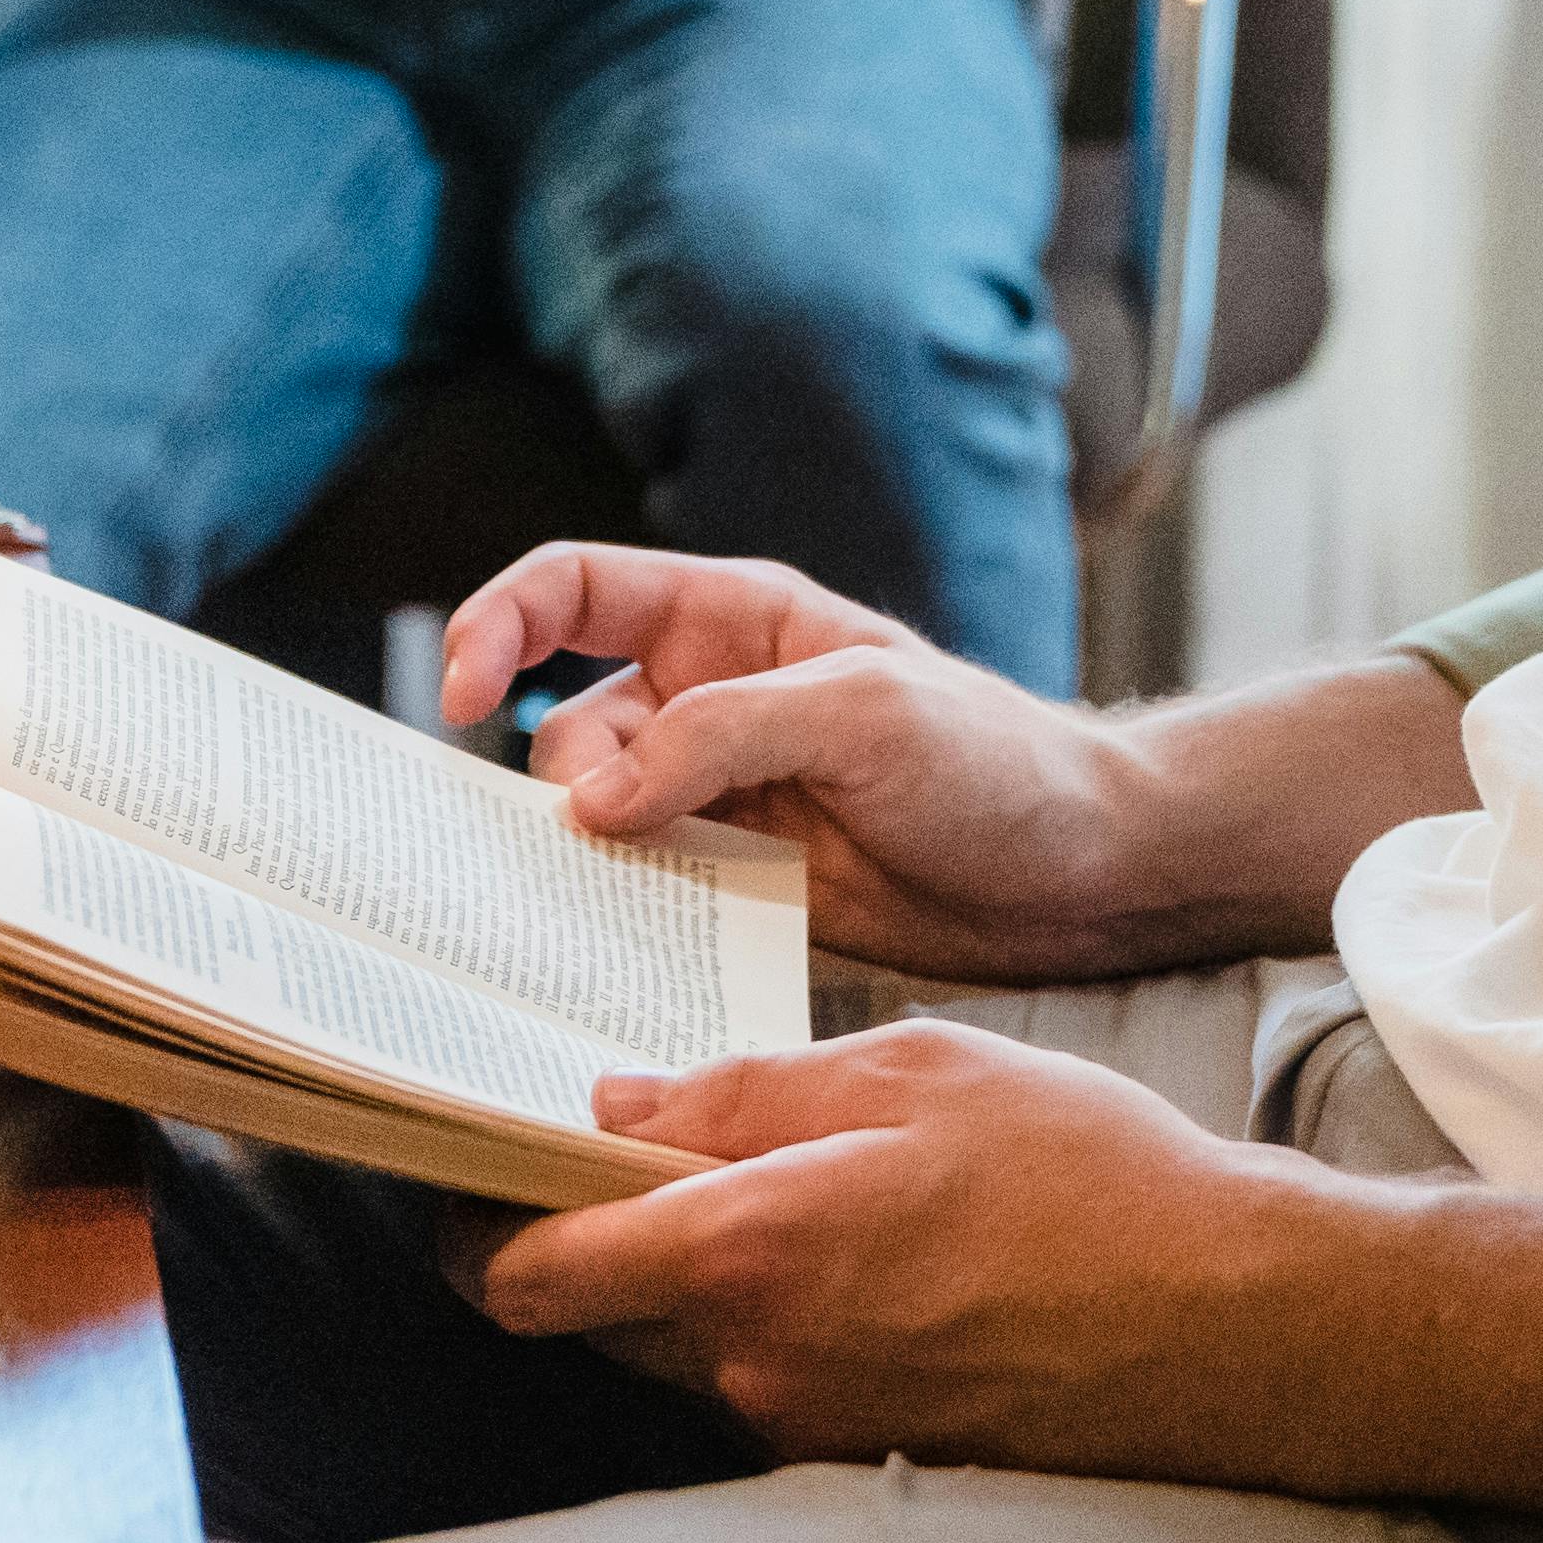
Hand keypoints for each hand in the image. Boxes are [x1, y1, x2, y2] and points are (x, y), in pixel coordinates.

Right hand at [446, 546, 1175, 981]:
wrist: (1083, 875)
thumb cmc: (997, 762)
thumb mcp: (864, 714)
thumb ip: (721, 735)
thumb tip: (591, 798)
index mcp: (733, 619)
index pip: (573, 591)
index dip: (496, 625)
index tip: (459, 696)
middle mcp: (708, 702)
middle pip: (566, 723)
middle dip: (559, 780)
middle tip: (598, 842)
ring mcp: (720, 797)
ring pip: (593, 821)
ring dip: (586, 861)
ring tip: (630, 900)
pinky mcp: (738, 884)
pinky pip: (642, 896)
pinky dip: (621, 921)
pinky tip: (633, 952)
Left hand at [477, 1018, 1331, 1470]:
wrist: (1226, 1320)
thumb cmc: (1087, 1176)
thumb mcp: (916, 1069)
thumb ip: (750, 1088)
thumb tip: (621, 1105)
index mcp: (751, 1249)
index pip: (527, 1273)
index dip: (472, 1224)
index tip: (466, 1166)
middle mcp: (754, 1357)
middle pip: (583, 1315)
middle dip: (576, 1238)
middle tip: (613, 1149)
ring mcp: (803, 1416)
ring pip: (670, 1343)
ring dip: (675, 1272)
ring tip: (761, 1179)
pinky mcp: (857, 1445)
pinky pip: (755, 1374)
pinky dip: (760, 1311)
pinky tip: (843, 1245)